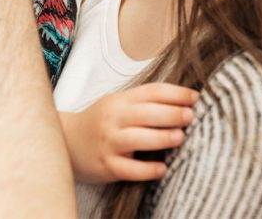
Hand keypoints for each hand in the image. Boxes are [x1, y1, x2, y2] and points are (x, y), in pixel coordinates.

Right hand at [62, 83, 198, 183]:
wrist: (68, 141)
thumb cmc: (100, 122)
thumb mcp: (117, 105)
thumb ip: (143, 103)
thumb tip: (181, 103)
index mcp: (119, 101)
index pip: (151, 92)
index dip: (175, 93)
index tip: (194, 97)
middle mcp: (113, 119)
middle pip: (146, 113)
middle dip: (172, 113)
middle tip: (191, 116)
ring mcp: (109, 142)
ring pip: (138, 139)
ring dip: (162, 137)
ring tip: (180, 137)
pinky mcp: (107, 165)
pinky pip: (130, 169)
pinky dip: (148, 169)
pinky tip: (163, 168)